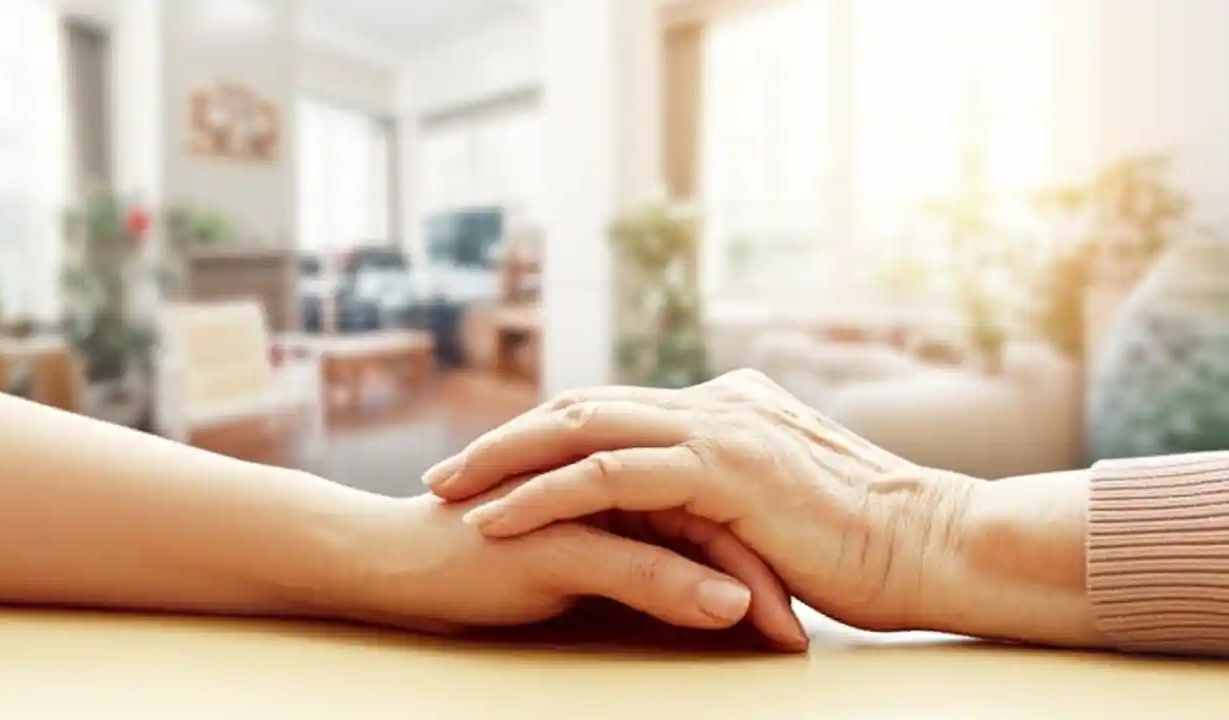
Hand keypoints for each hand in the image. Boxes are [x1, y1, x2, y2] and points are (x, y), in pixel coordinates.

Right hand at [328, 480, 807, 650]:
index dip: (770, 544)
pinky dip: (683, 584)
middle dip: (779, 562)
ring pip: (686, 530)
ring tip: (797, 626)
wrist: (391, 557)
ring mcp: (581, 499)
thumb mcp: (582, 568)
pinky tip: (729, 610)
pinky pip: (630, 558)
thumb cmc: (482, 561)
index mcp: (621, 473)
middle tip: (837, 610)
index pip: (715, 501)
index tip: (820, 591)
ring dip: (748, 578)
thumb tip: (713, 594)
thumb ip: (645, 567)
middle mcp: (610, 475)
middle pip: (717, 510)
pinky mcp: (551, 535)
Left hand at [424, 370, 975, 632]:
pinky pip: (609, 476)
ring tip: (446, 492)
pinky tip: (497, 520)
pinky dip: (544, 496)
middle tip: (442, 475)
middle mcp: (713, 404)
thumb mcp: (780, 505)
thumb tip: (689, 512)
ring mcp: (717, 429)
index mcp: (723, 406)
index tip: (490, 469)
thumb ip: (729, 493)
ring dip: (504, 462)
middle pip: (579, 407)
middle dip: (503, 442)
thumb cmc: (861, 543)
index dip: (544, 437)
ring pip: (581, 429)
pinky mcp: (722, 468)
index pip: (612, 410)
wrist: (931, 547)